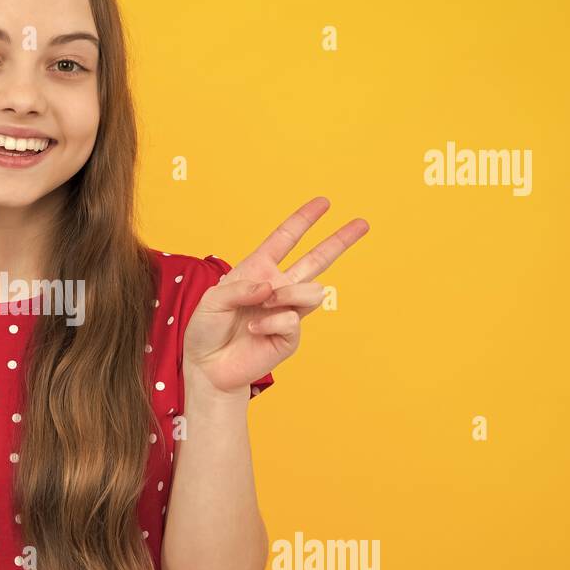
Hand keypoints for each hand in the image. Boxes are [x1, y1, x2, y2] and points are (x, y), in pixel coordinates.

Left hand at [183, 197, 369, 397]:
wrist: (208, 366)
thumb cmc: (207, 330)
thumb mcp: (212, 300)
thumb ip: (239, 287)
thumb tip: (271, 287)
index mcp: (258, 270)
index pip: (285, 240)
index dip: (303, 220)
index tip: (323, 202)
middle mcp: (277, 287)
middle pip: (317, 259)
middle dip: (340, 240)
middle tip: (362, 223)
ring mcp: (287, 311)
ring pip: (311, 291)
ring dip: (287, 295)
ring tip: (264, 305)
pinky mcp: (290, 336)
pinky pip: (293, 319)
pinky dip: (271, 321)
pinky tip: (254, 329)